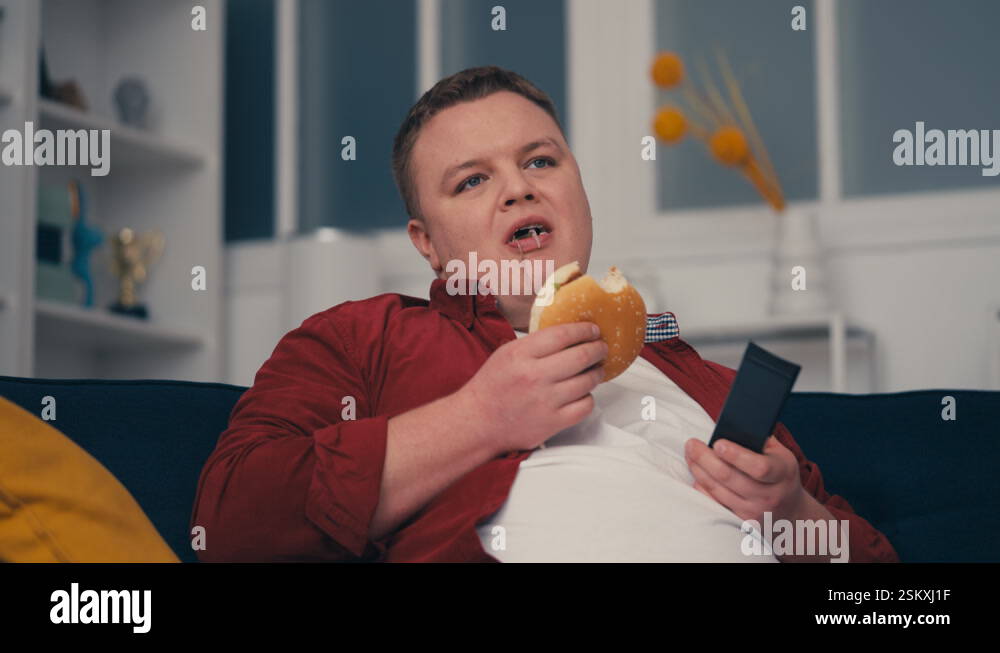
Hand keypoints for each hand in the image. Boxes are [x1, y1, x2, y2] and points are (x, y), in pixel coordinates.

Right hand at [457, 322, 606, 455]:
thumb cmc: (492, 387)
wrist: (478, 422)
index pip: (563, 335)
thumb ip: (535, 343)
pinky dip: (589, 397)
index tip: (592, 330)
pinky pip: (585, 406)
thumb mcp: (506, 354)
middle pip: (581, 356)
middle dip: (598, 349)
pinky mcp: (552, 423)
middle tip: (601, 348)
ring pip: (587, 381)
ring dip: (597, 373)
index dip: (584, 330)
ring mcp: (545, 401)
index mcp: (520, 355)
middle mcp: (534, 376)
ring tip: (596, 369)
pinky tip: (583, 393)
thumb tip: (569, 334)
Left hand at [683, 435, 807, 523]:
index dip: (736, 455)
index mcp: (782, 474)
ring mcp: (754, 511)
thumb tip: (732, 426)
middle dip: (705, 458)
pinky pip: (714, 503)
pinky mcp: (741, 521)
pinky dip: (701, 486)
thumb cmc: (780, 475)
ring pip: (717, 490)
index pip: (759, 467)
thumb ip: (761, 440)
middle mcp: (769, 495)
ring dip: (698, 470)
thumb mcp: (781, 455)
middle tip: (691, 444)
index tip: (718, 443)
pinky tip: (697, 473)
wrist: (790, 511)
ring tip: (690, 454)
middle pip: (729, 477)